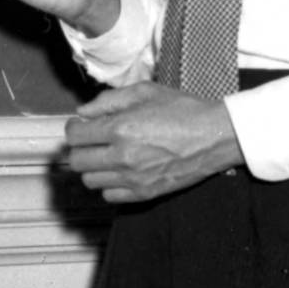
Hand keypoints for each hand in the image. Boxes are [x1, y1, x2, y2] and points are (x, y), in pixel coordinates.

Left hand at [62, 84, 241, 204]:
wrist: (214, 136)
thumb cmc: (183, 110)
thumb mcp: (145, 91)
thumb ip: (109, 100)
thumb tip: (83, 112)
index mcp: (121, 128)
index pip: (75, 136)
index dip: (73, 129)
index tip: (81, 125)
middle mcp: (123, 156)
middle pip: (77, 161)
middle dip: (80, 148)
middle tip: (92, 140)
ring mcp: (133, 178)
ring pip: (90, 181)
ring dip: (93, 167)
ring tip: (106, 156)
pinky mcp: (144, 193)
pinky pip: (109, 196)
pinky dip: (109, 184)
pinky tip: (120, 171)